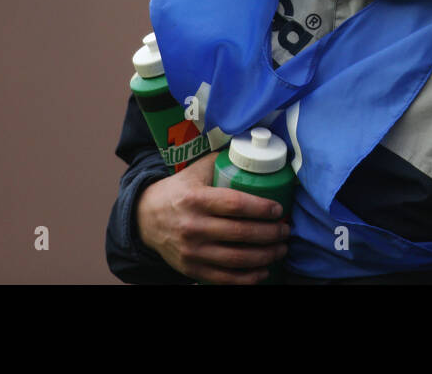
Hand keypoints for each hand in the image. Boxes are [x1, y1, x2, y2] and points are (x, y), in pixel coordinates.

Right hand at [135, 151, 289, 283]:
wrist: (145, 218)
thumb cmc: (179, 191)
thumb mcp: (196, 171)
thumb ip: (223, 161)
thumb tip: (255, 152)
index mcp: (196, 199)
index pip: (235, 204)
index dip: (261, 208)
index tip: (279, 209)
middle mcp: (193, 226)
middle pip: (240, 233)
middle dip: (270, 234)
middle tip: (286, 230)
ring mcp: (191, 251)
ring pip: (236, 258)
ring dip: (265, 256)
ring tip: (281, 249)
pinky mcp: (190, 268)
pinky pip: (223, 278)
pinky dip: (247, 278)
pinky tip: (263, 271)